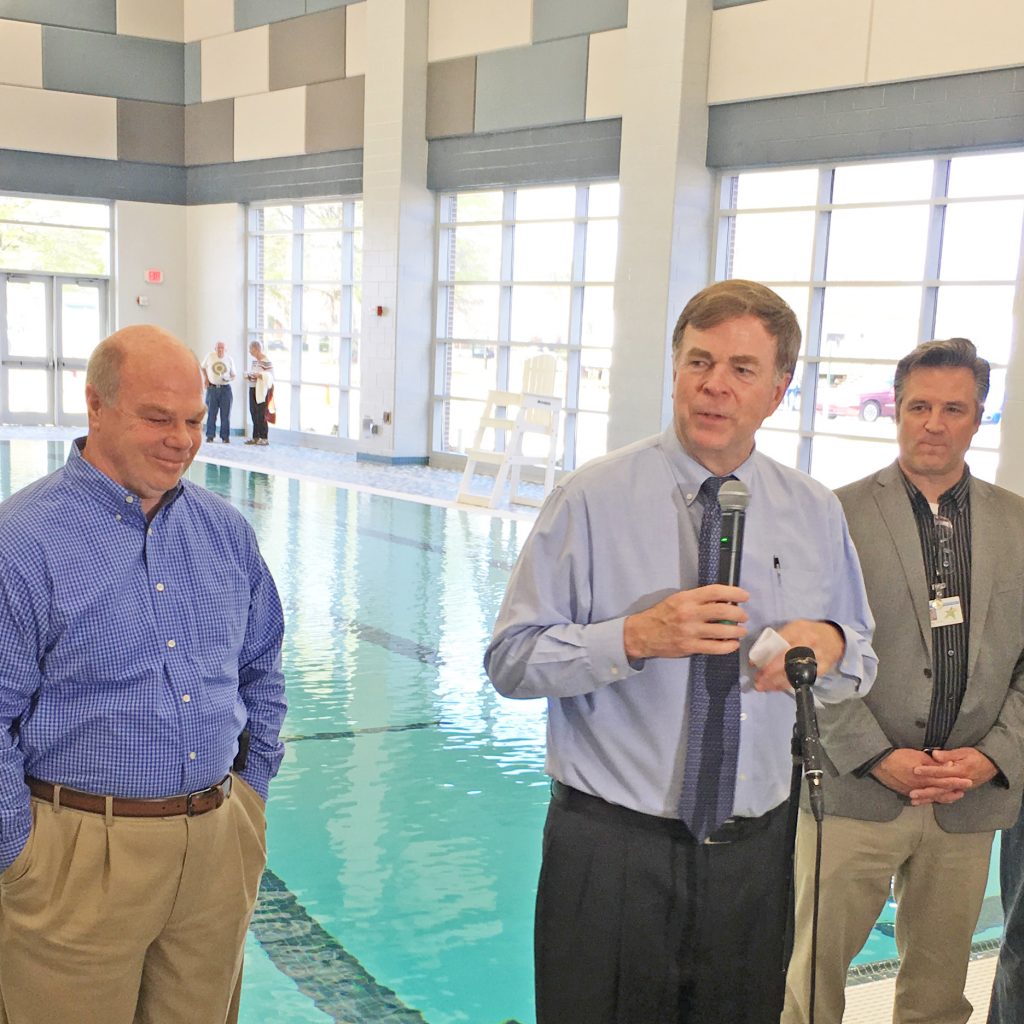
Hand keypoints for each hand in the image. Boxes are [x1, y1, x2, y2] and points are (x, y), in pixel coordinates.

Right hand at [623, 584, 747, 660]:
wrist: (643, 634)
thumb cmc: (661, 614)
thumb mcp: (678, 599)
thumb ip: (698, 599)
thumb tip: (723, 601)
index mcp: (687, 598)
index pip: (715, 592)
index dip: (734, 593)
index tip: (744, 596)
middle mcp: (689, 613)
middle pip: (722, 611)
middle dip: (739, 614)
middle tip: (743, 616)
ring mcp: (690, 632)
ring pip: (722, 631)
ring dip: (737, 631)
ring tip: (741, 631)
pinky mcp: (690, 647)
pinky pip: (715, 648)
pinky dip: (728, 646)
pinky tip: (732, 644)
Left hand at [753, 619, 845, 692]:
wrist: (836, 637)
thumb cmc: (811, 631)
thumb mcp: (796, 626)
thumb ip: (781, 636)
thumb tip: (761, 650)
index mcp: (799, 631)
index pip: (780, 645)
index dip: (767, 657)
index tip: (754, 665)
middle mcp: (808, 644)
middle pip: (787, 661)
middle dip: (770, 673)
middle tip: (758, 681)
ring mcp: (816, 657)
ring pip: (795, 673)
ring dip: (777, 682)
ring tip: (764, 687)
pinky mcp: (822, 668)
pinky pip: (803, 679)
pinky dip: (789, 684)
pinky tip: (777, 687)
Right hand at [871, 748, 970, 804]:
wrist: (880, 764)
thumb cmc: (900, 757)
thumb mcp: (919, 756)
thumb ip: (934, 763)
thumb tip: (948, 764)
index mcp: (926, 778)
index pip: (946, 780)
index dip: (957, 781)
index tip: (968, 782)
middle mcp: (922, 788)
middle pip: (941, 791)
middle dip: (953, 791)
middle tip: (964, 792)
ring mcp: (914, 792)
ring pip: (932, 797)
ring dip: (943, 797)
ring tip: (953, 797)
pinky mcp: (907, 793)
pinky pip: (922, 798)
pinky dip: (930, 799)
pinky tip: (934, 799)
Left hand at [910, 747, 995, 803]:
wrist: (991, 766)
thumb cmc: (976, 757)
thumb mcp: (963, 752)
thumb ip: (949, 755)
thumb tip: (935, 754)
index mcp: (959, 772)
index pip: (941, 772)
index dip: (928, 771)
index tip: (915, 770)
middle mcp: (958, 783)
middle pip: (939, 788)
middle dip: (925, 792)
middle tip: (912, 794)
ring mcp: (958, 789)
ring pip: (941, 796)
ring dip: (928, 799)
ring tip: (914, 802)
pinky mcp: (957, 791)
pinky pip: (945, 798)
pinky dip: (934, 800)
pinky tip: (924, 802)